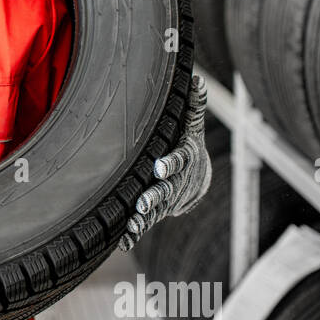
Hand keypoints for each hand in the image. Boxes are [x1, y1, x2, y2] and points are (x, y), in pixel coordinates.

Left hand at [115, 73, 211, 251]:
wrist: (198, 177)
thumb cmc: (186, 142)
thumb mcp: (190, 124)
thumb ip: (192, 105)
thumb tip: (196, 78)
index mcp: (185, 158)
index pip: (181, 160)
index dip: (171, 163)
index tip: (160, 166)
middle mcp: (178, 181)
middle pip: (168, 189)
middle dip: (156, 196)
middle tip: (143, 202)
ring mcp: (168, 199)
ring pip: (157, 209)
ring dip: (144, 218)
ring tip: (132, 223)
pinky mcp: (157, 212)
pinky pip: (145, 223)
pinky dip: (134, 234)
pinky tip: (122, 241)